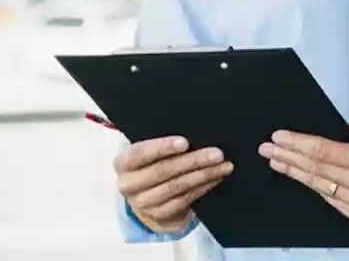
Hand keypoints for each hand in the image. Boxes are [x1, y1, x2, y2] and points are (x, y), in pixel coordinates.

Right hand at [113, 136, 234, 233]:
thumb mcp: (151, 152)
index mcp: (124, 162)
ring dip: (204, 175)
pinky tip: (217, 178)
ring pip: (177, 186)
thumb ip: (164, 144)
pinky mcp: (157, 214)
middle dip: (193, 161)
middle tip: (217, 154)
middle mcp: (128, 184)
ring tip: (224, 165)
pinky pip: (185, 199)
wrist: (149, 196)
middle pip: (163, 170)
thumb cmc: (154, 163)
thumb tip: (195, 133)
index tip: (185, 142)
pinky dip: (204, 187)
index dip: (162, 147)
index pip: (140, 153)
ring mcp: (142, 203)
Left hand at [259, 124, 348, 222]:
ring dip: (294, 173)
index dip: (296, 144)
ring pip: (318, 186)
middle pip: (315, 169)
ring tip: (276, 162)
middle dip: (287, 158)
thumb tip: (319, 130)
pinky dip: (313, 186)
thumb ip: (348, 131)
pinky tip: (300, 177)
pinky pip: (329, 199)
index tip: (277, 137)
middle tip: (267, 150)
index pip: (321, 151)